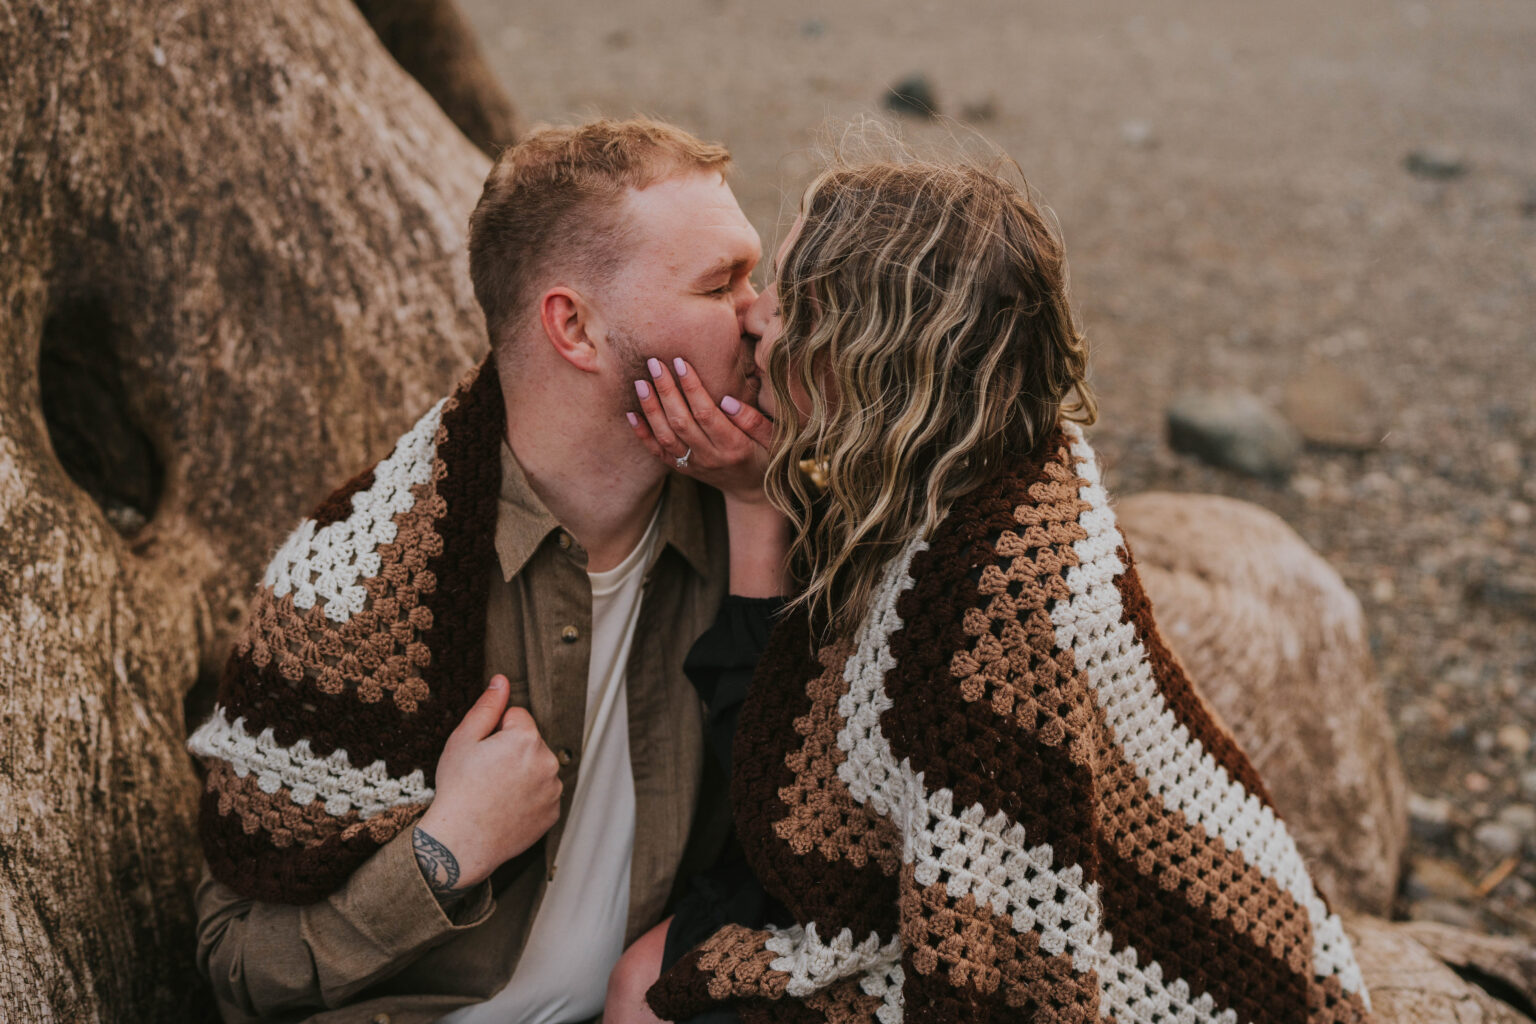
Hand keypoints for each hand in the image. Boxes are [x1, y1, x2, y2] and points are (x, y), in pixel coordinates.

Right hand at [416, 676, 560, 891]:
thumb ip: (487, 707)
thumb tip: (501, 681)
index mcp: (527, 738)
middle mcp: (548, 761)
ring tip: (495, 792)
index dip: (495, 731)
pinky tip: (507, 806)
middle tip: (486, 773)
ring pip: (538, 767)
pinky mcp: (554, 812)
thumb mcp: (463, 740)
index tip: (482, 751)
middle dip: (511, 750)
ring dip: (523, 773)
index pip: (517, 716)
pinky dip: (529, 796)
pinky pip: (543, 793)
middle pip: (530, 742)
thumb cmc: (458, 790)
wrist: (460, 842)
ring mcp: (553, 789)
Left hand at [628, 357, 773, 503]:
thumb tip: (727, 400)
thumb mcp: (772, 440)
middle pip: (681, 421)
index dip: (692, 387)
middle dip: (666, 390)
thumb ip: (753, 420)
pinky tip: (631, 413)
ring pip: (665, 436)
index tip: (681, 362)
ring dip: (651, 409)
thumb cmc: (765, 457)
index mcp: (733, 447)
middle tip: (654, 363)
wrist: (751, 491)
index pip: (706, 413)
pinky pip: (658, 452)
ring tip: (641, 382)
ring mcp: (693, 465)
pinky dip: (643, 434)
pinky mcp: (682, 468)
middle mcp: (709, 457)